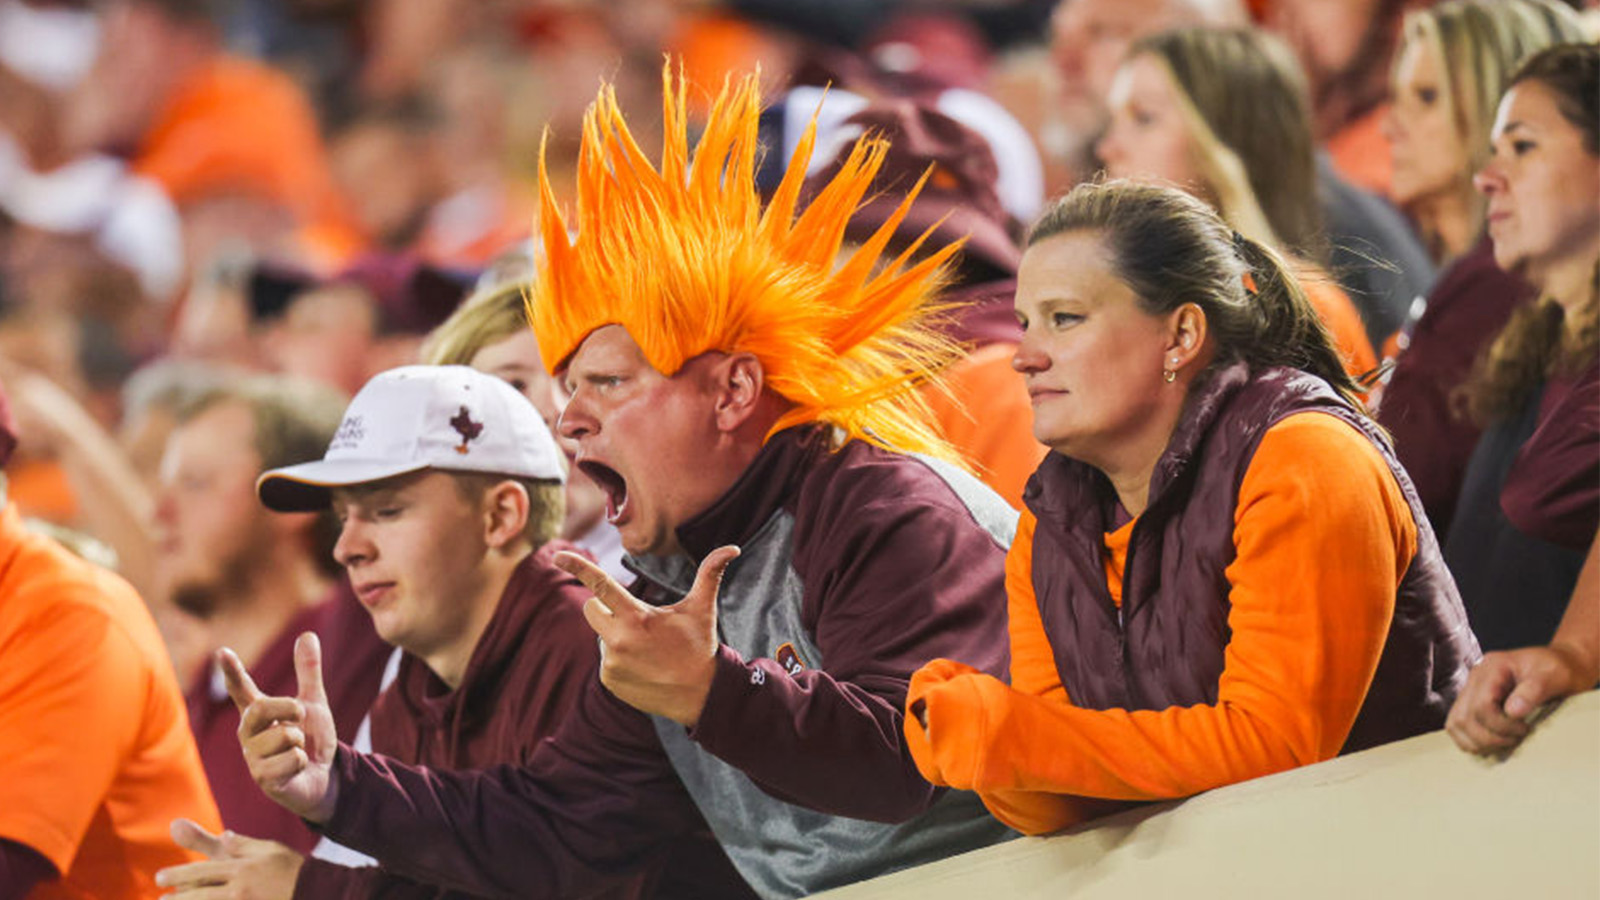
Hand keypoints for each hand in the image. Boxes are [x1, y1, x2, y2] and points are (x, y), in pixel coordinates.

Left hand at [155, 818, 303, 898]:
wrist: (315, 891)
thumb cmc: (292, 869)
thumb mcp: (270, 849)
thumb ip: (243, 844)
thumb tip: (224, 834)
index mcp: (242, 868)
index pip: (202, 871)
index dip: (179, 875)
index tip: (160, 878)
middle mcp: (240, 888)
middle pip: (199, 894)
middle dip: (176, 897)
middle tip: (160, 898)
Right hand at [221, 632, 339, 822]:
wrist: (325, 777)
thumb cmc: (312, 741)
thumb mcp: (313, 703)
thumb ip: (308, 671)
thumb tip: (307, 635)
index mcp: (258, 712)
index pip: (241, 689)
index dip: (233, 671)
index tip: (223, 652)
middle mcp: (248, 734)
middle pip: (261, 708)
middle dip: (290, 710)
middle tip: (301, 720)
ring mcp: (252, 758)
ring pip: (284, 736)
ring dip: (301, 742)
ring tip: (297, 751)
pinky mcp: (263, 779)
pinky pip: (291, 759)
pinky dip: (303, 761)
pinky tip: (296, 768)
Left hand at [555, 546, 738, 727]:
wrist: (701, 695)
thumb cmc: (700, 645)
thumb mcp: (703, 609)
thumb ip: (710, 574)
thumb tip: (733, 547)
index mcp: (638, 618)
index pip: (601, 587)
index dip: (578, 568)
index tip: (558, 556)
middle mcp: (619, 641)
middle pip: (591, 609)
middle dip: (605, 608)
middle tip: (636, 619)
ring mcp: (611, 663)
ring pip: (601, 635)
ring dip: (616, 635)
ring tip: (646, 649)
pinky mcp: (608, 680)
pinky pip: (605, 658)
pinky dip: (619, 657)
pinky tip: (642, 665)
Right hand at [1445, 645, 1590, 755]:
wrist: (1560, 663)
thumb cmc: (1557, 669)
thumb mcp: (1552, 676)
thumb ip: (1532, 691)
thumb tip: (1512, 712)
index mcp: (1492, 667)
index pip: (1481, 705)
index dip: (1500, 725)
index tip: (1524, 729)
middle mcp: (1475, 677)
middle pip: (1463, 717)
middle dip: (1489, 737)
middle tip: (1514, 740)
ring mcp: (1471, 689)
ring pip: (1455, 724)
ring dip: (1477, 741)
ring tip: (1502, 744)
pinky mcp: (1472, 701)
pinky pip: (1457, 724)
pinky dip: (1469, 740)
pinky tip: (1490, 743)